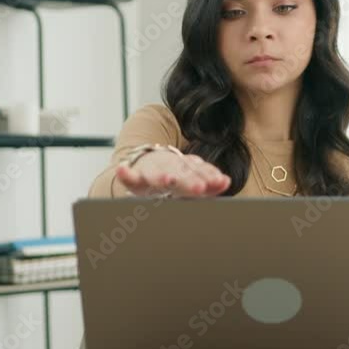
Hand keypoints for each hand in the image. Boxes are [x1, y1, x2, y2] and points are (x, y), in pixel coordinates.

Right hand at [115, 149, 230, 196]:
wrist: (145, 161)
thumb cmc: (173, 173)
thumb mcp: (192, 176)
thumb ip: (209, 182)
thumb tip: (226, 182)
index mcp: (185, 167)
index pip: (198, 171)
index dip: (209, 176)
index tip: (219, 182)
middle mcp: (168, 167)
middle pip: (181, 173)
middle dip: (190, 181)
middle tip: (200, 188)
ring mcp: (151, 171)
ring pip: (156, 175)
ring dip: (161, 177)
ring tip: (168, 180)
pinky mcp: (134, 177)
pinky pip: (128, 176)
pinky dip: (125, 173)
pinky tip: (123, 170)